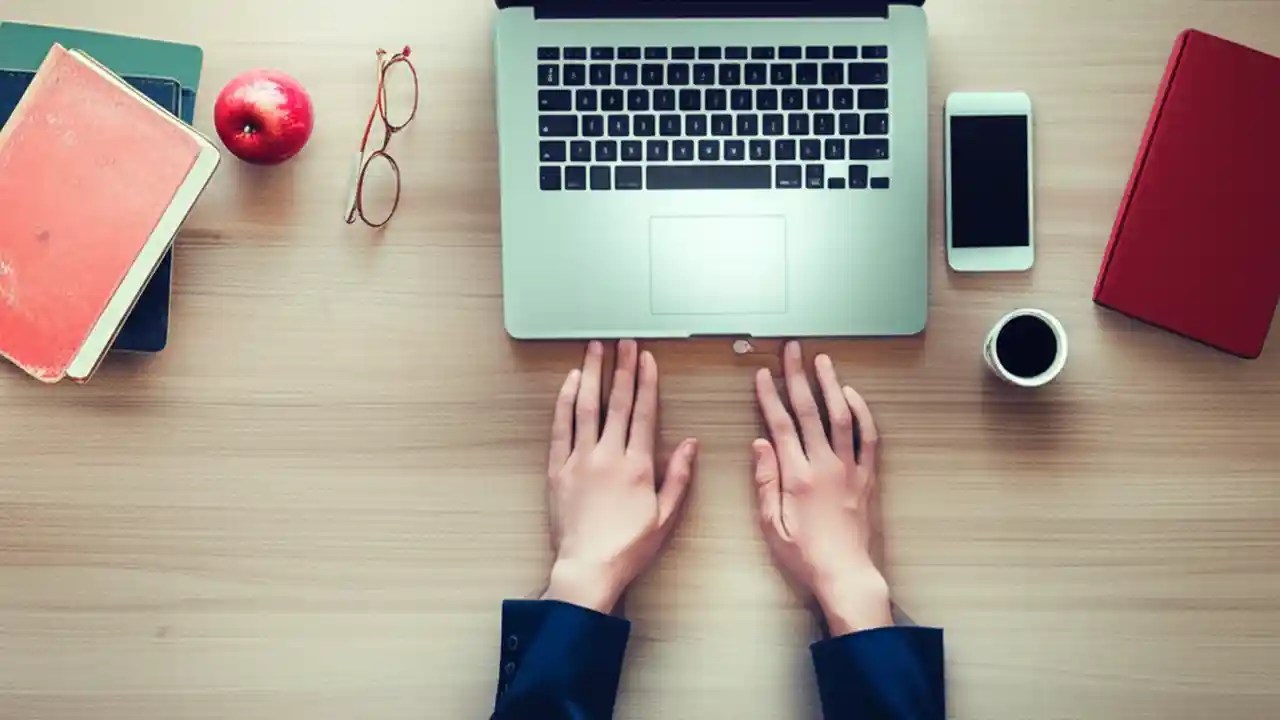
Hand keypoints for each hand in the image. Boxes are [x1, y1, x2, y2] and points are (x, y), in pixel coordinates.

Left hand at [542, 340, 697, 614]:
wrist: (588, 567)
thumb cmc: (628, 547)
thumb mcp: (665, 516)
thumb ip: (678, 477)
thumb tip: (690, 443)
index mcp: (637, 465)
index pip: (643, 412)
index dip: (646, 382)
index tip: (646, 359)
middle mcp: (608, 455)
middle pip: (616, 402)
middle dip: (622, 368)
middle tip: (624, 342)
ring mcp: (580, 459)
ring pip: (587, 407)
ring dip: (592, 374)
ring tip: (596, 349)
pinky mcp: (558, 469)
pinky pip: (561, 427)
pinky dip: (566, 401)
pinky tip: (571, 382)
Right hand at [752, 341, 892, 636]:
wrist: (847, 574)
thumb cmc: (806, 557)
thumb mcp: (772, 526)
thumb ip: (765, 482)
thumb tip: (758, 444)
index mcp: (796, 477)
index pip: (779, 425)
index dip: (769, 396)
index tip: (762, 374)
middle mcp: (824, 466)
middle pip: (809, 411)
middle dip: (797, 377)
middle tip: (791, 351)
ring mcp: (849, 469)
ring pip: (841, 416)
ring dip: (831, 385)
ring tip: (822, 361)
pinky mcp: (867, 477)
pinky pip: (868, 437)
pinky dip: (861, 412)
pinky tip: (852, 395)